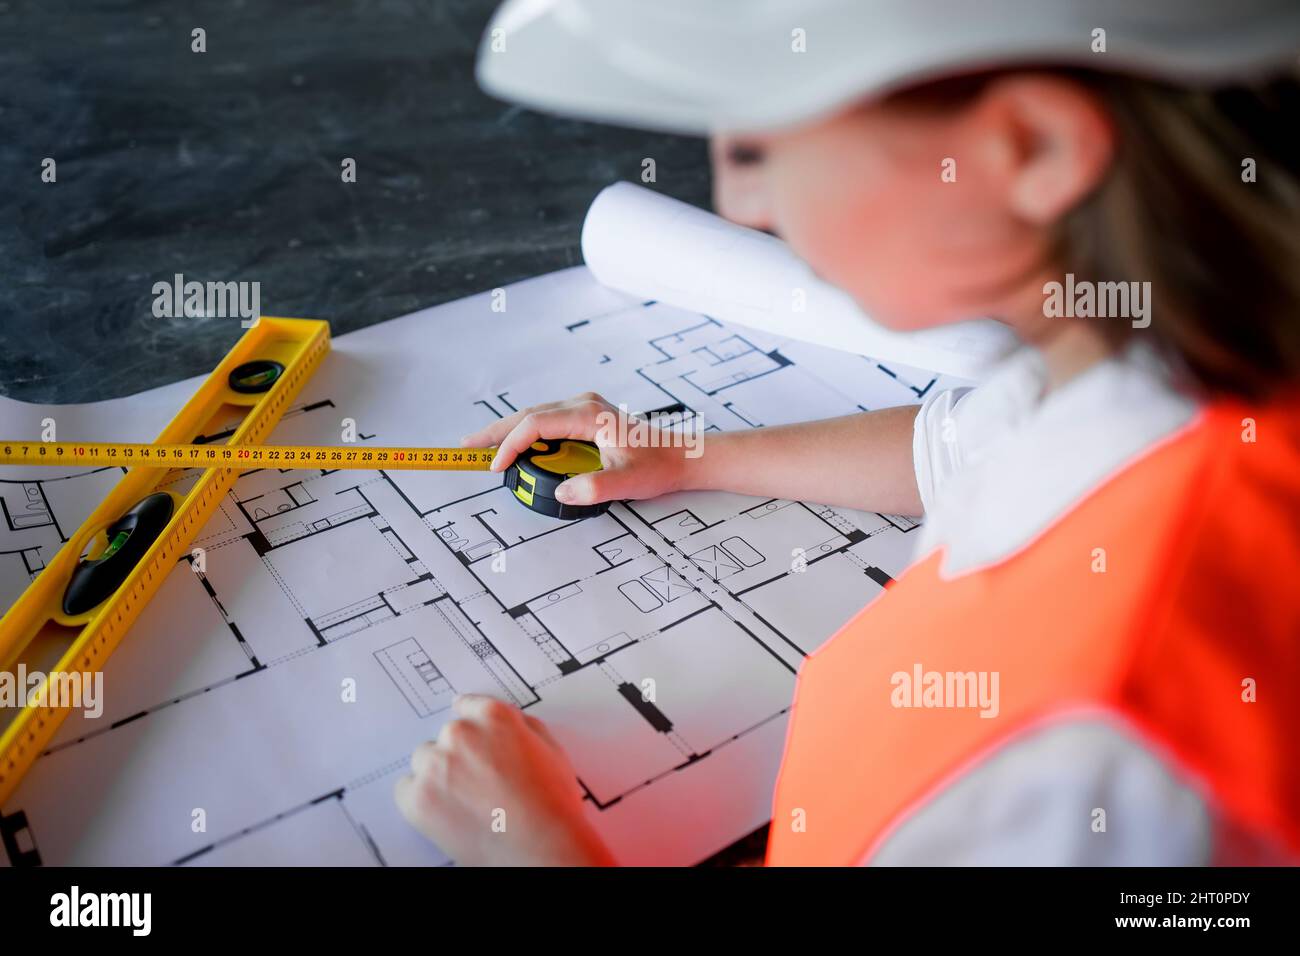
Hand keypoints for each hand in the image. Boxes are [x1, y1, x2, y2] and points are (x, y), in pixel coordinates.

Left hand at [395, 694, 615, 865]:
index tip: (468, 735)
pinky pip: (405, 788)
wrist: (541, 848)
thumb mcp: (552, 751)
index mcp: (494, 717)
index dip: (471, 724)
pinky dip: (419, 798)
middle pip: (447, 736)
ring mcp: (436, 766)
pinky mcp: (418, 798)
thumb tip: (508, 725)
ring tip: (464, 801)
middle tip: (478, 781)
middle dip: (459, 754)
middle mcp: (461, 734)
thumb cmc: (552, 806)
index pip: (467, 705)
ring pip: (425, 760)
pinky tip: (445, 812)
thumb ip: (524, 728)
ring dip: (438, 774)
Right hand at [461, 392, 691, 506]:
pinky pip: (545, 422)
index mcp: (589, 414)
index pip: (536, 424)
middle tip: (466, 447)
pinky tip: (513, 447)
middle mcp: (583, 405)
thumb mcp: (627, 481)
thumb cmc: (657, 465)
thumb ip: (594, 487)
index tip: (496, 466)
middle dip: (495, 432)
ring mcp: (583, 409)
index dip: (511, 444)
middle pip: (527, 414)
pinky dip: (524, 433)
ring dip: (507, 431)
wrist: (680, 457)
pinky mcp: (584, 418)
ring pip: (534, 416)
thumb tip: (563, 492)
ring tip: (482, 448)